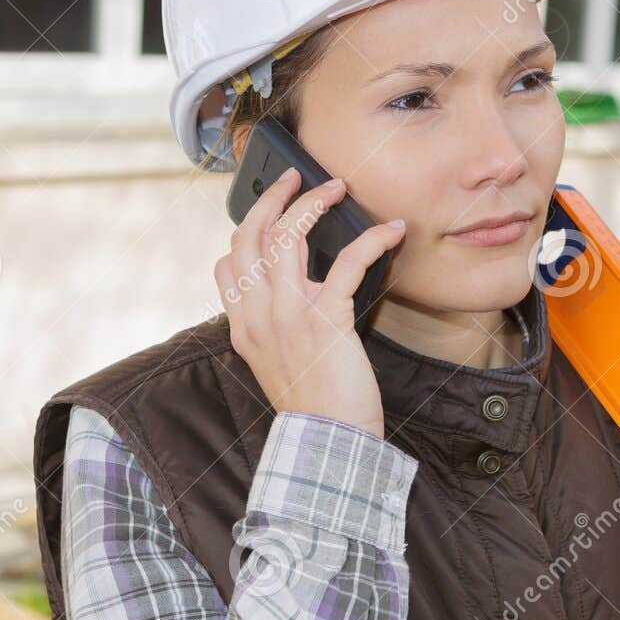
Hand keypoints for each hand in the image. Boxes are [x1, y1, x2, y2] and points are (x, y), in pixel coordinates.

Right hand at [215, 166, 405, 438]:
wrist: (330, 442)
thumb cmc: (315, 406)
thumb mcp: (276, 364)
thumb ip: (273, 326)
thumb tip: (294, 293)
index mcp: (243, 327)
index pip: (228, 263)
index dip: (247, 228)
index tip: (270, 212)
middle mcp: (258, 315)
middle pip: (249, 235)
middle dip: (273, 197)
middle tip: (296, 176)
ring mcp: (288, 316)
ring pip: (286, 236)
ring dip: (313, 202)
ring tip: (337, 188)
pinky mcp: (327, 320)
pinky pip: (347, 262)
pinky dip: (372, 239)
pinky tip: (391, 231)